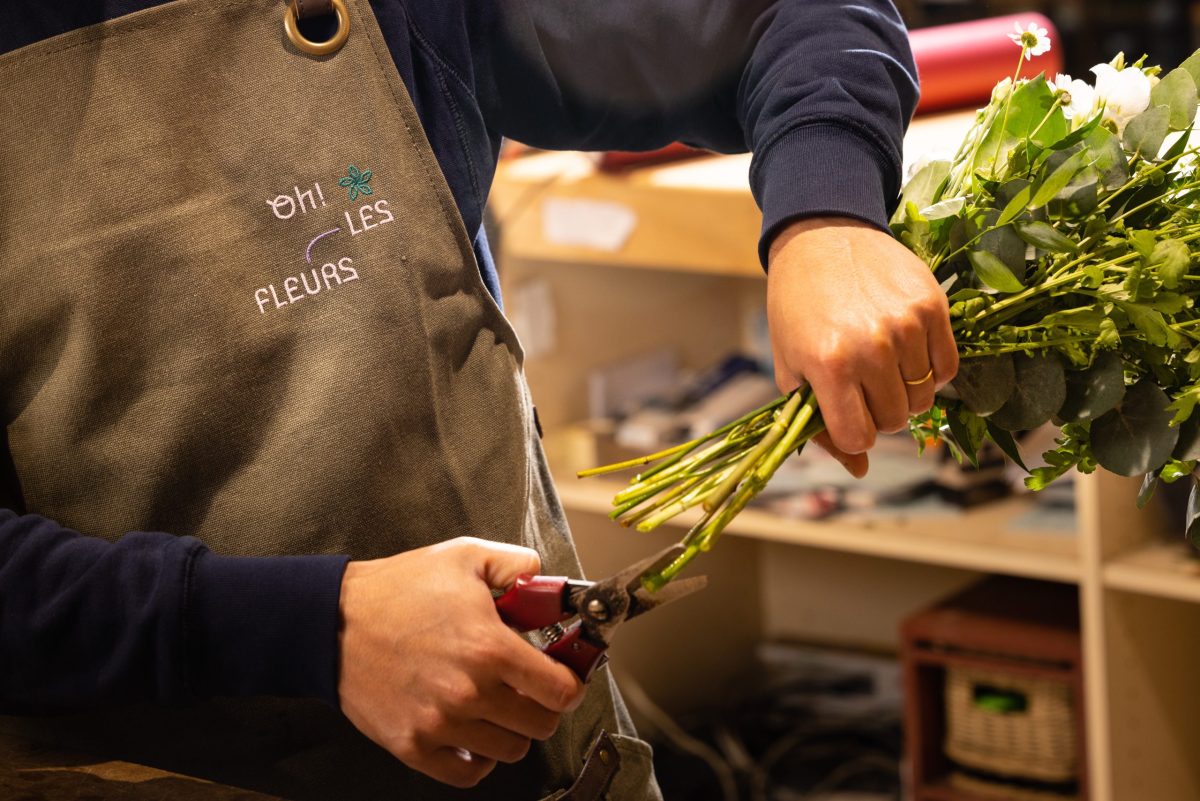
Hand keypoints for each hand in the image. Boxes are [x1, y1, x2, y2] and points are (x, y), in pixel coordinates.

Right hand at [337, 537, 584, 787]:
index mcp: (490, 648)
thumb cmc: (397, 589)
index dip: (570, 682)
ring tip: (498, 704)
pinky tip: (474, 733)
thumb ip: (516, 565)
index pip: (561, 689)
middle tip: (530, 687)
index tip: (564, 675)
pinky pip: (469, 773)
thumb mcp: (464, 556)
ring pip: (510, 750)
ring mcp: (441, 724)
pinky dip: (479, 758)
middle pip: (542, 724)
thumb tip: (546, 580)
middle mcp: (470, 693)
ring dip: (512, 729)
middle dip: (544, 704)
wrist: (332, 621)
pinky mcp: (414, 746)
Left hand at [767, 217, 957, 475]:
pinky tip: (906, 351)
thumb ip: (818, 424)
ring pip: (923, 399)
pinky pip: (948, 368)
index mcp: (828, 366)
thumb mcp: (791, 368)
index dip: (853, 432)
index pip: (859, 436)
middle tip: (861, 382)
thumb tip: (858, 469)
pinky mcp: (933, 306)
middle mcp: (870, 348)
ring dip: (904, 391)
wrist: (822, 238)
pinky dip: (930, 370)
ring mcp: (905, 326)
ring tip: (881, 362)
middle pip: (894, 421)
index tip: (846, 413)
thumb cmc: (798, 308)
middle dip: (877, 412)